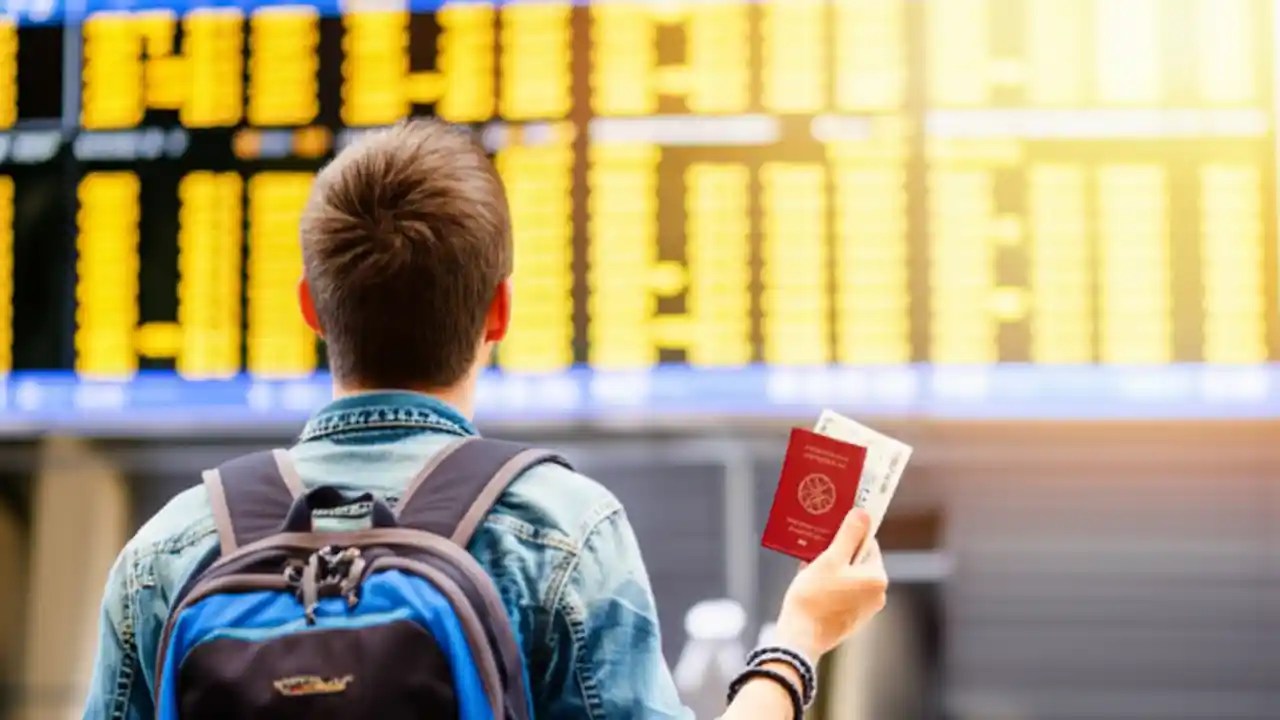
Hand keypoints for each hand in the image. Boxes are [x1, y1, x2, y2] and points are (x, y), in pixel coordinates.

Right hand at [773, 508, 888, 659]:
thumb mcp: (830, 559)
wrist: (800, 638)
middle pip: (858, 561)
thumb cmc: (815, 597)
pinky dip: (830, 586)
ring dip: (831, 570)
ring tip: (810, 569)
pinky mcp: (852, 620)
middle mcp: (877, 595)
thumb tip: (864, 514)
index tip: (830, 532)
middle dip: (837, 554)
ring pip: (849, 577)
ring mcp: (865, 610)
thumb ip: (849, 535)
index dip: (848, 535)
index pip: (868, 544)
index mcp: (877, 578)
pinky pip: (844, 593)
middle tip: (816, 551)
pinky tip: (812, 585)